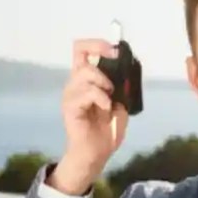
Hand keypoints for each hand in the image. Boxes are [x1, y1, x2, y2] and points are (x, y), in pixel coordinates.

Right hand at [49, 38, 129, 194]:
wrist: (97, 153)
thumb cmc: (106, 129)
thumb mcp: (121, 103)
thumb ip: (122, 86)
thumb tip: (127, 68)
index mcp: (86, 80)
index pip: (82, 49)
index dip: (97, 44)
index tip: (113, 50)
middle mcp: (75, 83)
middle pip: (82, 56)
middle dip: (103, 63)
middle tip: (114, 82)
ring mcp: (70, 95)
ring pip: (85, 72)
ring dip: (103, 82)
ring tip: (109, 99)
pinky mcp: (70, 107)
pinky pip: (86, 93)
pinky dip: (101, 98)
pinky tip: (105, 109)